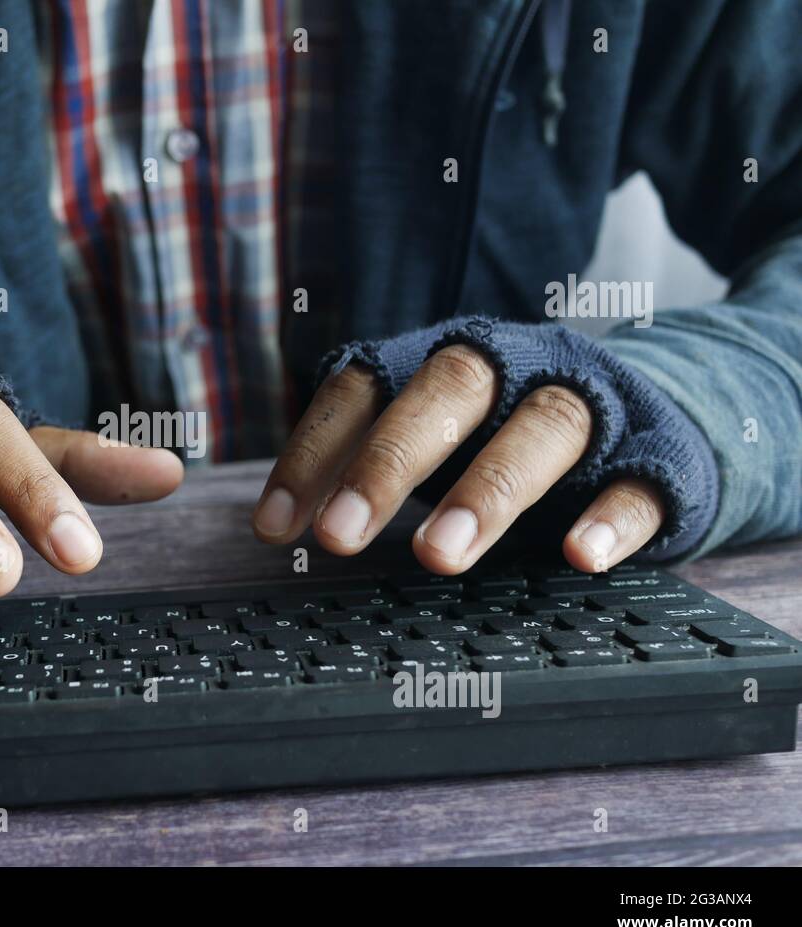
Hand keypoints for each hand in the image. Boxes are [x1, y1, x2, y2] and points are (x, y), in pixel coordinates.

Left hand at [253, 344, 663, 574]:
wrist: (657, 419)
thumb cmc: (511, 438)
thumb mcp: (439, 441)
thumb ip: (371, 466)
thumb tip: (284, 526)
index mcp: (444, 362)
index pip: (366, 389)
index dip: (316, 452)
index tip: (276, 528)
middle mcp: (515, 365)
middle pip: (449, 391)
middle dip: (389, 461)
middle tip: (339, 536)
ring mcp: (592, 404)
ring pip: (543, 428)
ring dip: (488, 490)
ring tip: (438, 556)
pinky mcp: (657, 451)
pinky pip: (636, 479)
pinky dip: (610, 516)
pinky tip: (581, 555)